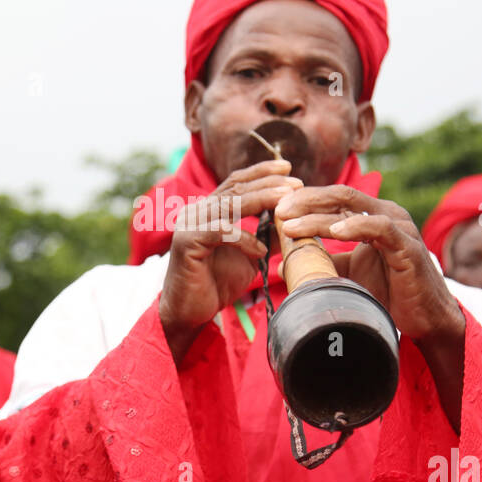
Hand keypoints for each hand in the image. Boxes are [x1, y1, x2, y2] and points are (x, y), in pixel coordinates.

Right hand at [159, 160, 302, 362]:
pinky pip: (220, 232)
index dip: (261, 173)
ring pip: (229, 205)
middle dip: (268, 184)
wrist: (189, 312)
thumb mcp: (250, 256)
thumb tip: (294, 221)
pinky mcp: (186, 242)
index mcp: (209, 209)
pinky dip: (244, 239)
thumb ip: (266, 236)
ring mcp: (189, 224)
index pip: (236, 182)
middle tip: (296, 183)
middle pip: (236, 188)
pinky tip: (261, 250)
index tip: (288, 169)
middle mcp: (196, 211)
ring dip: (261, 200)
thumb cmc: (217, 283)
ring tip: (286, 201)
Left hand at [275, 185, 466, 430]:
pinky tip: (334, 232)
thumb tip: (285, 262)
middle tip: (277, 210)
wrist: (425, 319)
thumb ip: (323, 263)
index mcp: (372, 216)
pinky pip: (379, 228)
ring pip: (353, 209)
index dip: (304, 200)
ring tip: (291, 225)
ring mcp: (399, 227)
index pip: (333, 199)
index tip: (275, 210)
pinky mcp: (408, 246)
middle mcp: (386, 214)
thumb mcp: (349, 274)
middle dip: (305, 200)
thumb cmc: (389, 293)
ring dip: (318, 216)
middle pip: (340, 195)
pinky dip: (355, 227)